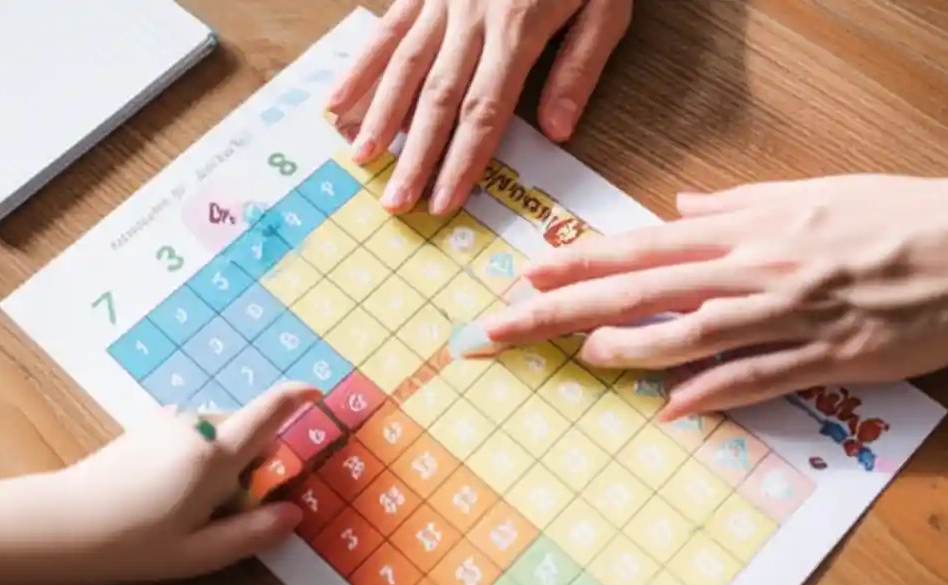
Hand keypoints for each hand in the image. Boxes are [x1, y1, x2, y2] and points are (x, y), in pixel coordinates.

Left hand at [61, 382, 320, 581]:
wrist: (62, 524)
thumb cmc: (133, 544)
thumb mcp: (200, 553)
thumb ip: (253, 532)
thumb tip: (295, 513)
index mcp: (214, 455)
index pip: (268, 413)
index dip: (297, 397)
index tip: (318, 392)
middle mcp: (195, 426)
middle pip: (245, 429)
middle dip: (255, 460)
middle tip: (233, 509)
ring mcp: (168, 422)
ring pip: (218, 433)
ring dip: (224, 460)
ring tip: (194, 508)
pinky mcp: (147, 427)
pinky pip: (193, 433)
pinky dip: (200, 457)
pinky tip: (171, 493)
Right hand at [329, 0, 631, 214]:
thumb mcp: (608, 4)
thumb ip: (580, 66)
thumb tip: (558, 132)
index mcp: (518, 27)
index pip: (484, 110)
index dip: (462, 160)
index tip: (443, 202)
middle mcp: (472, 16)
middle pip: (437, 97)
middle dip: (415, 155)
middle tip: (395, 202)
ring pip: (404, 65)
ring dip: (380, 116)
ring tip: (361, 160)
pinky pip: (388, 29)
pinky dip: (361, 66)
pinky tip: (339, 100)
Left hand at [482, 171, 947, 418]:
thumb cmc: (891, 214)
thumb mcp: (806, 194)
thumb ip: (736, 205)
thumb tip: (679, 209)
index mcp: (746, 231)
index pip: (642, 248)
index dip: (577, 263)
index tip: (521, 276)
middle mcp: (755, 267)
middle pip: (642, 289)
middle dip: (564, 308)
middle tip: (501, 329)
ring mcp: (791, 311)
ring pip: (695, 330)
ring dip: (630, 346)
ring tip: (577, 359)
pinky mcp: (831, 352)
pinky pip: (763, 375)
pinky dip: (714, 391)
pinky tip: (670, 410)